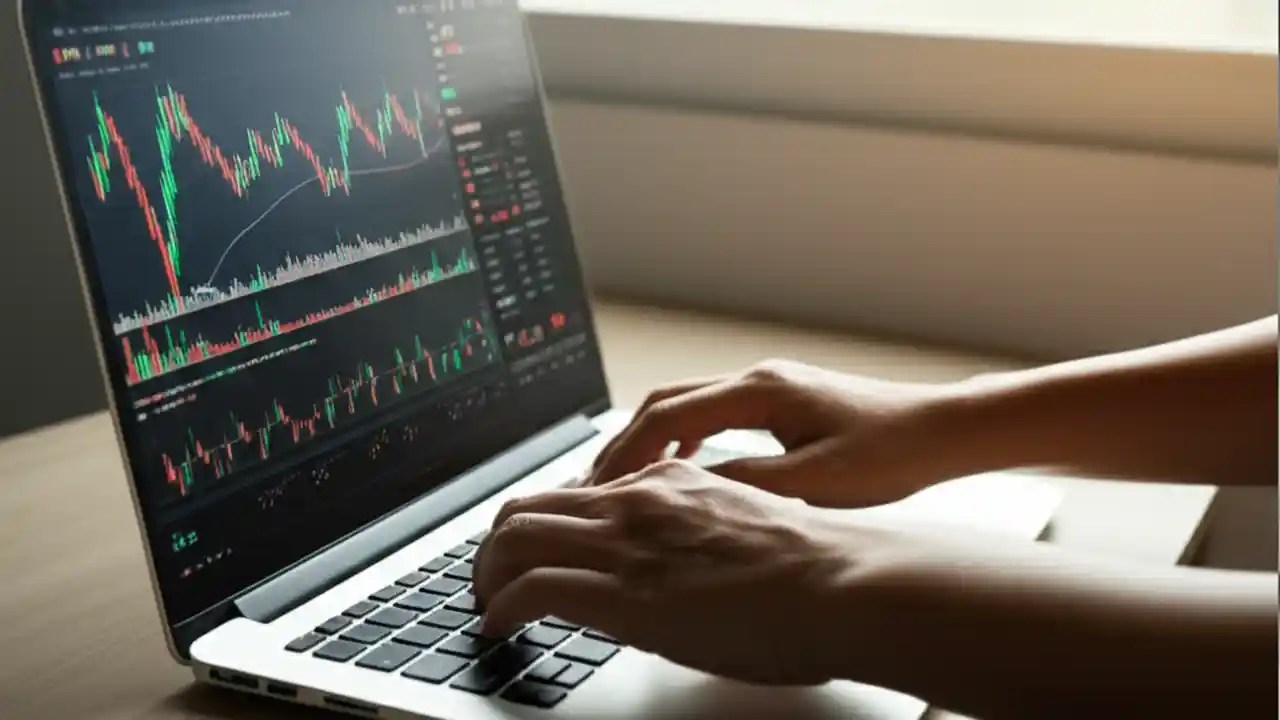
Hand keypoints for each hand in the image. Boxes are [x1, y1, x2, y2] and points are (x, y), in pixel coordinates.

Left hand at [473, 460, 868, 684]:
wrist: (842, 583)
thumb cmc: (812, 567)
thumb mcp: (739, 528)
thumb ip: (694, 534)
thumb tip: (672, 564)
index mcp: (667, 482)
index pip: (576, 492)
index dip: (541, 523)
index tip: (534, 550)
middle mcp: (636, 500)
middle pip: (528, 505)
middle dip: (495, 546)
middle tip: (489, 578)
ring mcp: (625, 542)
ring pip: (514, 538)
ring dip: (486, 575)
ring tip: (485, 604)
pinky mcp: (622, 592)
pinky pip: (531, 589)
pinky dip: (500, 608)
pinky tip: (499, 626)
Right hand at [589, 359, 960, 507]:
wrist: (941, 432)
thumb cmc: (891, 454)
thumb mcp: (814, 482)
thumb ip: (745, 485)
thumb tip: (682, 493)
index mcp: (760, 391)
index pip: (667, 415)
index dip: (625, 453)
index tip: (597, 487)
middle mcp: (757, 380)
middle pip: (665, 403)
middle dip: (625, 444)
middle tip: (594, 486)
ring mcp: (768, 388)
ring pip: (686, 408)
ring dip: (652, 443)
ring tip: (623, 484)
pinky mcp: (781, 404)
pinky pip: (713, 417)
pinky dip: (684, 443)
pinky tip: (678, 475)